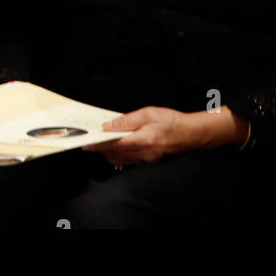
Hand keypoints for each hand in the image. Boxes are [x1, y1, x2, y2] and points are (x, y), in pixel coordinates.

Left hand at [82, 106, 246, 166]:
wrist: (190, 134)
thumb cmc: (171, 121)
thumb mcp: (148, 113)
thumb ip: (127, 120)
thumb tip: (108, 126)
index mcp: (143, 140)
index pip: (114, 144)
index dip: (98, 143)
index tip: (86, 141)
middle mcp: (142, 154)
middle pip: (113, 154)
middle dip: (100, 148)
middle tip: (89, 139)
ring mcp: (144, 160)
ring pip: (118, 159)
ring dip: (107, 152)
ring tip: (99, 142)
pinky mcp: (146, 161)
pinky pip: (126, 161)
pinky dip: (117, 154)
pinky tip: (114, 146)